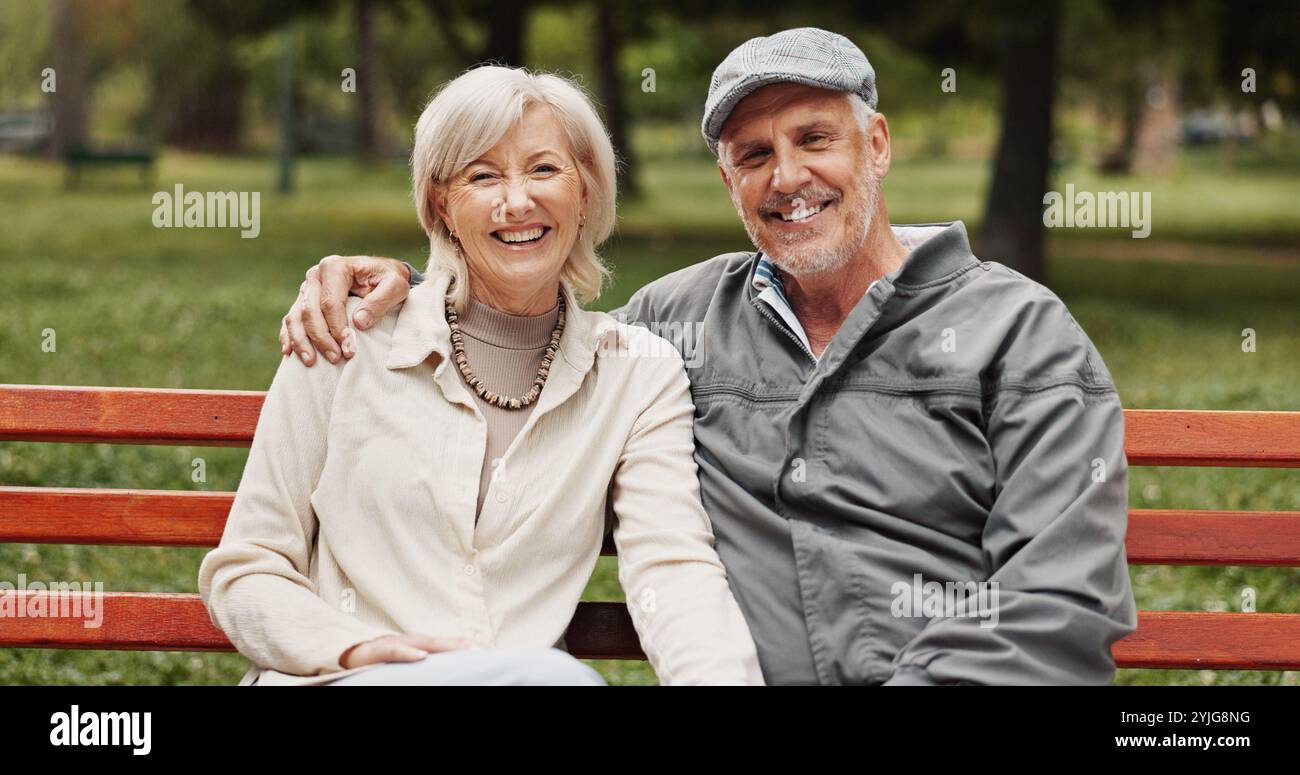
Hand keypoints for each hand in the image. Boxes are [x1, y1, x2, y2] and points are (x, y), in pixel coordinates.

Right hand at [279, 255, 412, 365]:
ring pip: (295, 316)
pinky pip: (290, 319)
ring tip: (311, 362)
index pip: (330, 302)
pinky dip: (289, 336)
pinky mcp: (302, 300)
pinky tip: (290, 352)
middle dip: (321, 338)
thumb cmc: (388, 280)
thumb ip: (381, 301)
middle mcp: (315, 275)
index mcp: (335, 267)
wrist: (379, 275)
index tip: (349, 349)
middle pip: (309, 311)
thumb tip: (359, 323)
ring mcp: (306, 288)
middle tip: (335, 358)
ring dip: (301, 341)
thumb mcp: (395, 286)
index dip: (337, 328)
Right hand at [339, 633, 479, 669]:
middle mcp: (408, 643)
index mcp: (416, 647)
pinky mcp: (374, 651)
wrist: (341, 654)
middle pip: (440, 642)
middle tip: (484, 650)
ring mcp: (392, 644)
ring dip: (443, 646)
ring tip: (464, 650)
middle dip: (462, 645)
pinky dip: (407, 653)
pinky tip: (421, 656)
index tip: (488, 651)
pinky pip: (392, 652)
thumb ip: (422, 668)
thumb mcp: (402, 666)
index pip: (445, 646)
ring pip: (421, 643)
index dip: (465, 647)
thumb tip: (442, 674)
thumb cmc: (374, 663)